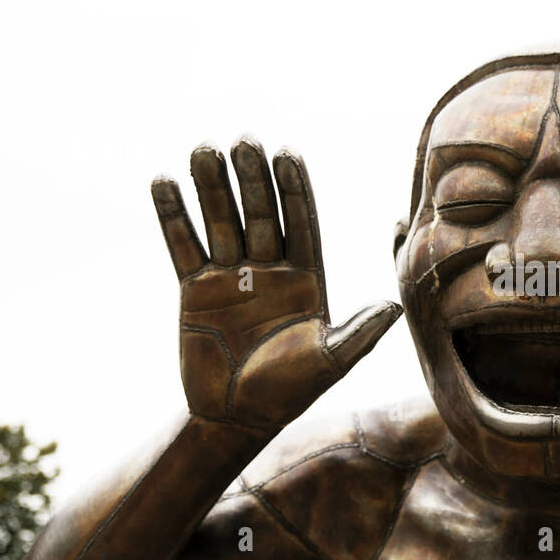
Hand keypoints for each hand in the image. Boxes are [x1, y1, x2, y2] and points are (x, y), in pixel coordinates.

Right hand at [151, 137, 399, 429]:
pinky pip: (183, 245)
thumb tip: (395, 307)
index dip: (294, 189)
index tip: (287, 153)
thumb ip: (360, 334)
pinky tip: (164, 181)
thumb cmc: (290, 393)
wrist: (236, 418)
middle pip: (261, 214)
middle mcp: (270, 269)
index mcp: (307, 279)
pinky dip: (173, 215)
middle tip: (244, 141)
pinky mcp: (196, 288)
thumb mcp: (330, 364)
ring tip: (203, 148)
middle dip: (253, 179)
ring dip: (211, 186)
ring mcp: (232, 276)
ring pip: (222, 221)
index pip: (301, 223)